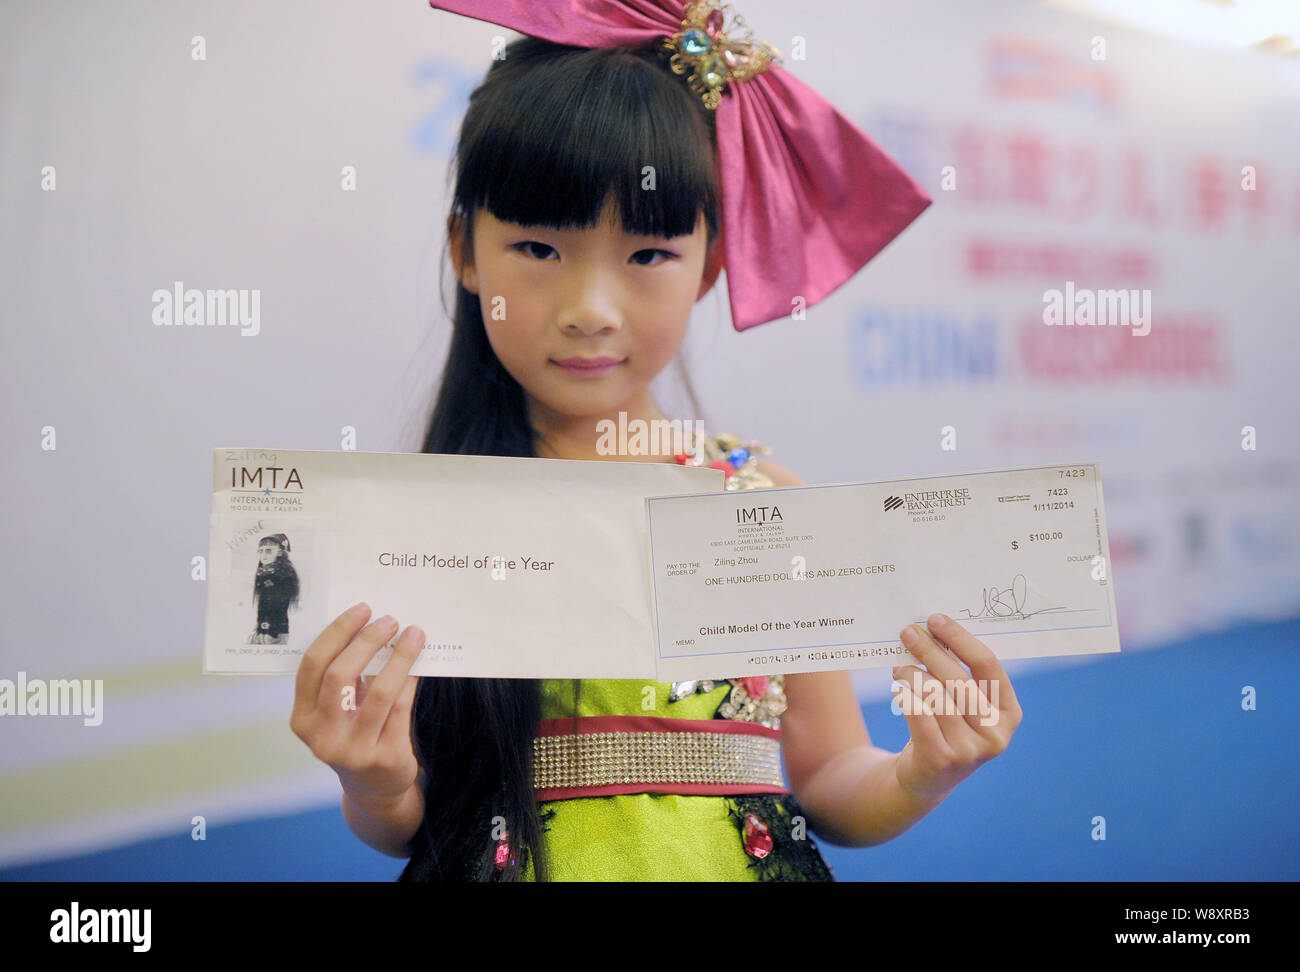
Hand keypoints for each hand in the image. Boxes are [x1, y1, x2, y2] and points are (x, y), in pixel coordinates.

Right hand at [290, 602, 424, 807]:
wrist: (374, 788)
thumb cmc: (355, 734)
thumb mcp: (337, 712)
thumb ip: (343, 677)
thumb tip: (371, 624)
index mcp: (302, 719)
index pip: (313, 666)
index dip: (337, 633)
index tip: (361, 610)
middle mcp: (322, 737)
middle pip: (340, 675)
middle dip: (366, 641)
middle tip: (389, 619)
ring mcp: (353, 751)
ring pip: (378, 692)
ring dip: (398, 656)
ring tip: (413, 634)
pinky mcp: (384, 758)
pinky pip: (401, 707)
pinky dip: (410, 679)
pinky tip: (419, 662)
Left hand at [890, 613, 1022, 801]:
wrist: (927, 778)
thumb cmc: (947, 728)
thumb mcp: (963, 703)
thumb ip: (958, 673)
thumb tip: (932, 630)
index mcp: (1009, 712)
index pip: (987, 664)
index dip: (960, 638)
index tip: (935, 619)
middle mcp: (996, 733)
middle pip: (959, 678)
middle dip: (930, 651)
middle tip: (909, 632)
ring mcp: (970, 750)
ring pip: (937, 697)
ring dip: (913, 674)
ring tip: (899, 665)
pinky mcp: (942, 761)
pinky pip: (920, 717)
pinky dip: (906, 697)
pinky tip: (897, 687)